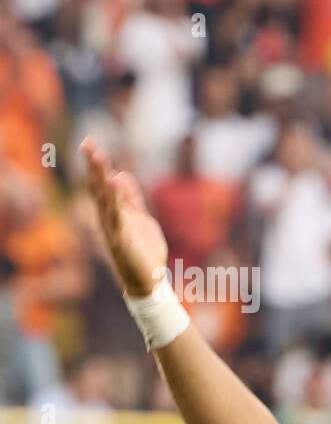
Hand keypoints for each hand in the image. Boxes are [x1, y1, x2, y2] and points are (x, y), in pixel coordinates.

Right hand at [80, 137, 168, 296]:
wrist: (149, 281)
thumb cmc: (145, 252)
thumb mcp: (141, 218)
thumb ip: (131, 198)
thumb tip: (120, 174)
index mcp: (114, 212)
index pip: (102, 184)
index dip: (97, 165)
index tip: (90, 144)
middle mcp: (109, 218)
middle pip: (98, 187)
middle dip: (94, 165)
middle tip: (87, 142)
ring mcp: (113, 228)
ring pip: (104, 198)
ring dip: (100, 176)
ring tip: (96, 155)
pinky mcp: (120, 238)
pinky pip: (116, 214)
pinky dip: (114, 197)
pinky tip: (112, 180)